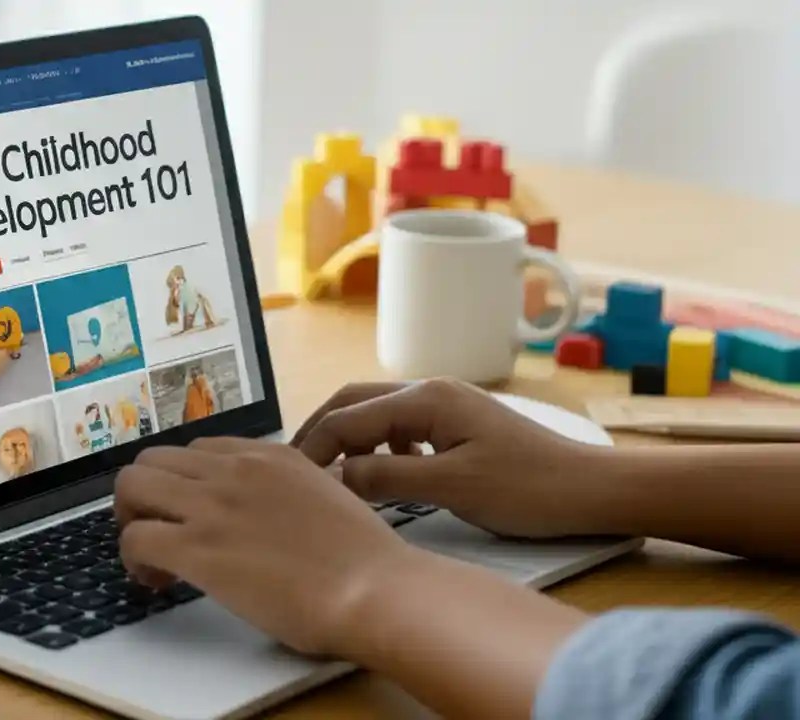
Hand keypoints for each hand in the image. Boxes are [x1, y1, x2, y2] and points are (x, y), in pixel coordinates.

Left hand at [114, 438, 411, 655]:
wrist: (374, 588)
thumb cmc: (364, 558)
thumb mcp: (326, 496)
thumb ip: (288, 492)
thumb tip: (268, 512)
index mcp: (268, 456)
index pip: (197, 451)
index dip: (185, 486)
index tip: (193, 517)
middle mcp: (234, 469)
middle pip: (153, 461)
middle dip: (145, 497)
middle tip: (160, 534)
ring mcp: (211, 506)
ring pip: (131, 487)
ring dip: (131, 521)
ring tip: (152, 559)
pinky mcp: (197, 548)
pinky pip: (134, 539)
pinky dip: (133, 560)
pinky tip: (158, 582)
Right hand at [292, 378, 615, 537]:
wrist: (592, 489)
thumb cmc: (529, 489)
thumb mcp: (451, 487)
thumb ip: (386, 478)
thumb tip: (335, 478)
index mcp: (425, 399)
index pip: (347, 418)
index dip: (313, 449)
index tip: (290, 481)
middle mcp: (430, 391)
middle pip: (353, 403)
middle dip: (321, 434)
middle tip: (296, 472)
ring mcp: (445, 406)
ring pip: (376, 416)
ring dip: (348, 441)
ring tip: (329, 477)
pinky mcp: (457, 425)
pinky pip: (400, 429)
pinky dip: (378, 449)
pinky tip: (382, 477)